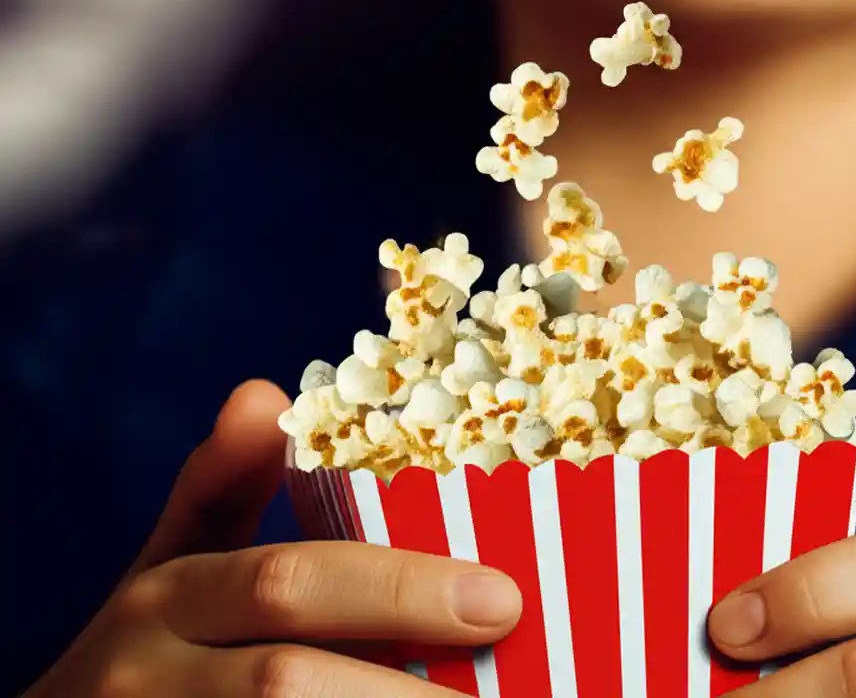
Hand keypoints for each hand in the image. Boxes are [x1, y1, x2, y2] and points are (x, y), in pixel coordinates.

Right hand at [25, 381, 521, 697]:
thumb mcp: (172, 563)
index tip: (499, 598)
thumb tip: (263, 392)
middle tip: (501, 687)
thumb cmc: (148, 650)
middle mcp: (152, 674)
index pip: (291, 584)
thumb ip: (219, 487)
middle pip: (287, 683)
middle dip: (403, 690)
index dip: (400, 592)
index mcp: (170, 597)